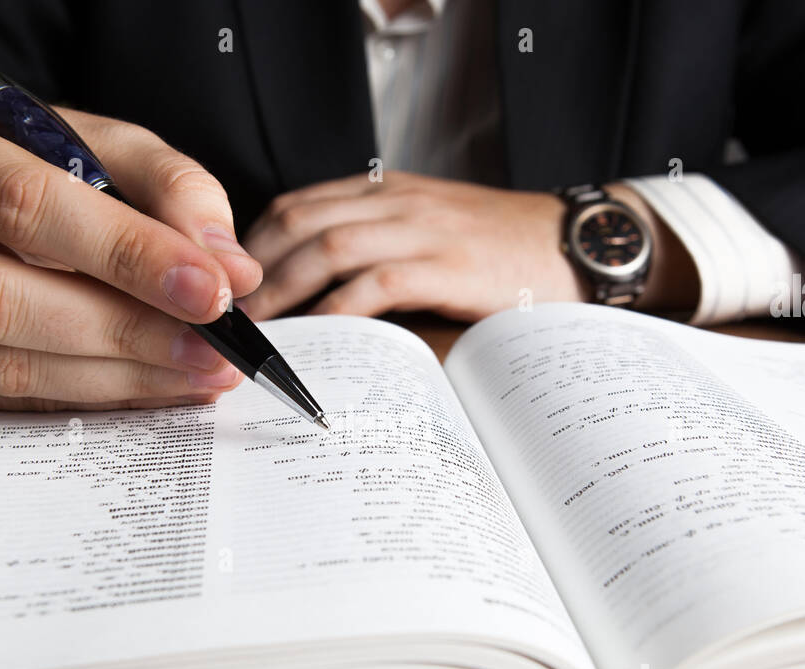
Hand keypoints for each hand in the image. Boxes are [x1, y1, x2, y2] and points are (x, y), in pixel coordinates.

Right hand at [0, 91, 261, 409]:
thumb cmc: (16, 159)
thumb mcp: (94, 142)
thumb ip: (167, 188)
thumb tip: (231, 268)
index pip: (22, 204)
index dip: (124, 253)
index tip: (210, 289)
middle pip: (2, 297)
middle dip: (127, 328)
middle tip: (214, 347)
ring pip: (2, 363)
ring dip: (118, 376)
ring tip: (200, 372)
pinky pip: (7, 401)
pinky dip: (93, 398)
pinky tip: (154, 387)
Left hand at [238, 171, 583, 321]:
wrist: (575, 246)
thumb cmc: (503, 252)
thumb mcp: (434, 231)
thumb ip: (382, 249)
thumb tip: (321, 300)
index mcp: (390, 191)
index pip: (299, 204)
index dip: (254, 245)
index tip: (233, 288)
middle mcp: (398, 201)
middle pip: (298, 221)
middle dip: (254, 270)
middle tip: (229, 317)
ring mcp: (422, 229)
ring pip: (326, 247)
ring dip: (282, 292)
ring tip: (259, 333)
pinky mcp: (447, 266)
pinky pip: (373, 284)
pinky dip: (335, 312)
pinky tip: (317, 340)